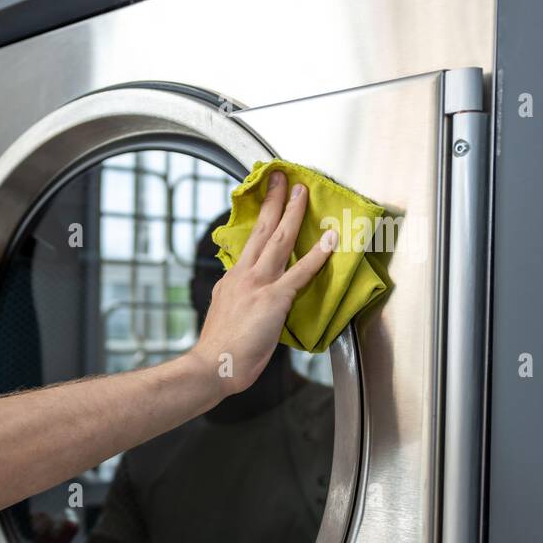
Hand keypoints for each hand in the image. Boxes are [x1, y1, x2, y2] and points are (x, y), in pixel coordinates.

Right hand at [189, 171, 336, 394]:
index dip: (259, 218)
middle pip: (261, 229)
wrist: (213, 365)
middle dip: (273, 200)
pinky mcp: (273, 299)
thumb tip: (243, 293)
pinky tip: (329, 240)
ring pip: (279, 240)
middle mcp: (243, 275)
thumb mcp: (223, 313)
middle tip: (281, 177)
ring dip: (293, 213)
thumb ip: (235, 297)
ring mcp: (258, 284)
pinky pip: (300, 272)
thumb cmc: (219, 350)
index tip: (265, 198)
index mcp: (232, 279)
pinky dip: (317, 255)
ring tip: (302, 192)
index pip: (249, 242)